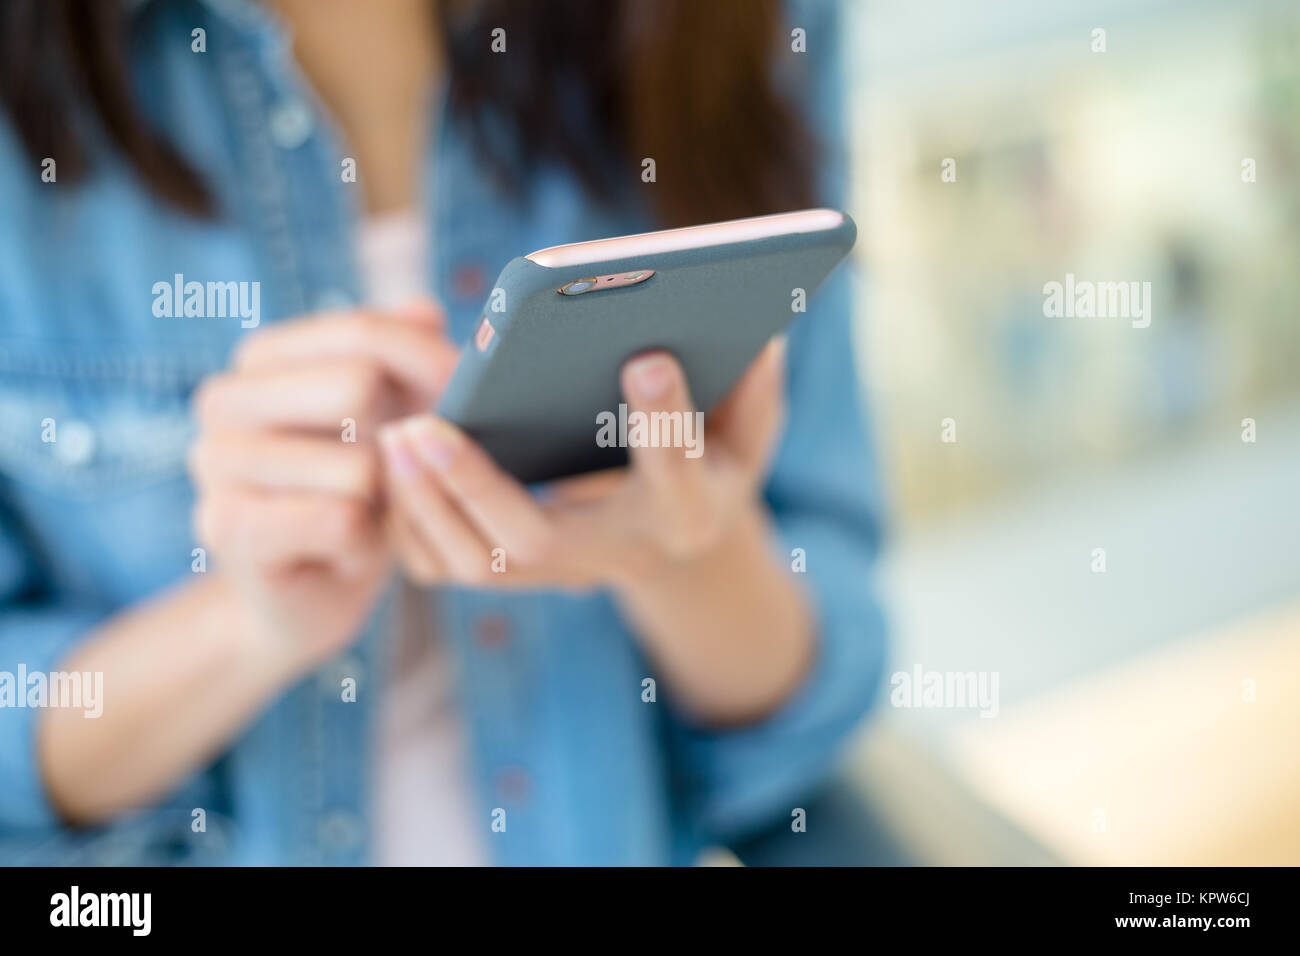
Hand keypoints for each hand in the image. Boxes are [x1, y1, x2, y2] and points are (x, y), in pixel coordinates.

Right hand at [188, 302, 458, 674]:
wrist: (313, 593)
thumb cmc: (358, 494)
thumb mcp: (395, 418)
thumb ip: (408, 356)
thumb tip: (426, 311)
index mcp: (260, 359)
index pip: (363, 331)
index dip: (431, 366)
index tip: (454, 403)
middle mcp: (222, 400)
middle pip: (358, 385)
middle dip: (405, 439)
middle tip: (399, 474)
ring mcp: (215, 463)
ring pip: (357, 463)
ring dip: (384, 500)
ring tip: (363, 515)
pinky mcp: (226, 528)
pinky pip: (337, 518)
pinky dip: (363, 541)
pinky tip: (345, 548)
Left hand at [379, 339, 785, 591]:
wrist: (673, 544)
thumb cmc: (709, 467)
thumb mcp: (749, 432)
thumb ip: (756, 390)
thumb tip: (761, 334)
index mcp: (687, 512)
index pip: (676, 475)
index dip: (664, 422)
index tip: (645, 357)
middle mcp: (617, 554)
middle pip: (536, 542)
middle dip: (476, 489)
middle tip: (425, 429)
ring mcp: (560, 572)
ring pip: (476, 564)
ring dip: (425, 505)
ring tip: (393, 436)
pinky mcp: (515, 573)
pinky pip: (443, 566)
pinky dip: (407, 522)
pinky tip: (388, 462)